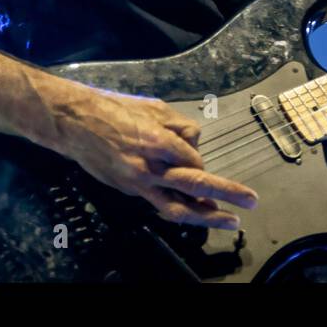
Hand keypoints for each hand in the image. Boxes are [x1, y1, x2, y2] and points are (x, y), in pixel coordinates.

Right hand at [54, 86, 257, 229]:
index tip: (195, 154)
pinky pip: (159, 203)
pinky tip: (194, 212)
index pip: (195, 158)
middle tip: (251, 201)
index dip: (199, 158)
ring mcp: (138, 182)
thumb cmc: (114, 109)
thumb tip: (194, 143)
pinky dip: (179, 208)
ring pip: (178, 207)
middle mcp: (151, 167)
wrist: (75, 123)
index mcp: (158, 141)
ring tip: (230, 220)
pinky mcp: (128, 190)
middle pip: (196, 185)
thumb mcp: (153, 106)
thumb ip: (179, 126)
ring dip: (207, 216)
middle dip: (227, 194)